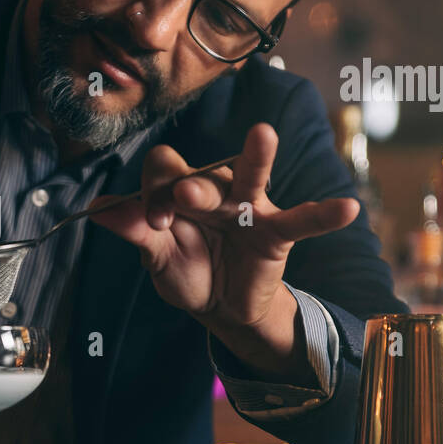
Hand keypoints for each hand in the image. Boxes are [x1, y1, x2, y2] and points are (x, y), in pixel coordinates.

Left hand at [88, 123, 358, 373]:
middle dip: (191, 186)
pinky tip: (348, 208)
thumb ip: (134, 231)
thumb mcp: (156, 257)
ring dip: (253, 159)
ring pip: (250, 177)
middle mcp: (215, 189)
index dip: (154, 192)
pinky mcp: (277, 231)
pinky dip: (324, 214)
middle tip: (183, 201)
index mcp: (180, 190)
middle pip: (203, 171)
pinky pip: (302, 220)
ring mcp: (249, 207)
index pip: (165, 170)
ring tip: (262, 135)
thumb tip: (94, 208)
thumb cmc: (188, 271)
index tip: (154, 224)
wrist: (222, 308)